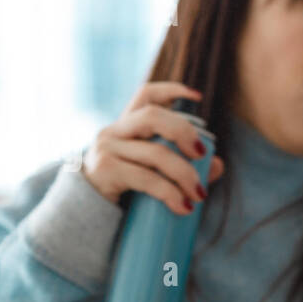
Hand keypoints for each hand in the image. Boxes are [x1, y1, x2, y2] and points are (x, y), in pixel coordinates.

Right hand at [81, 82, 225, 215]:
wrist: (85, 212)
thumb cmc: (125, 189)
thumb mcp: (152, 172)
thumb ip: (184, 165)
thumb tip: (218, 164)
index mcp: (126, 125)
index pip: (146, 95)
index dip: (171, 89)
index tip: (198, 96)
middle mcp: (114, 131)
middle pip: (153, 117)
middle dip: (184, 132)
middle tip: (202, 154)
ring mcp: (107, 149)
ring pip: (155, 153)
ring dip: (185, 174)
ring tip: (199, 195)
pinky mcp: (106, 171)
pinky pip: (146, 178)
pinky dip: (170, 193)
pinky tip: (184, 207)